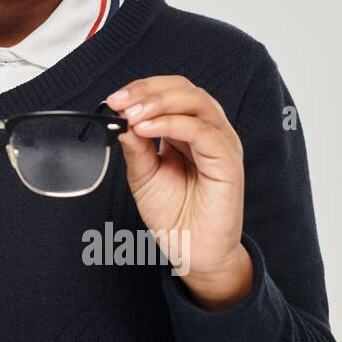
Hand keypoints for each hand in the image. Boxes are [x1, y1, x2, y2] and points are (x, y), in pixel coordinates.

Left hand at [106, 76, 252, 308]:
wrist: (192, 252)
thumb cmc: (173, 215)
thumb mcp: (143, 175)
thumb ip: (136, 147)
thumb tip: (120, 119)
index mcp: (189, 130)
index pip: (170, 92)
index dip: (142, 89)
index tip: (113, 99)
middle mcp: (208, 131)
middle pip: (184, 90)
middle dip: (148, 91)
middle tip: (119, 103)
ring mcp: (221, 144)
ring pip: (196, 102)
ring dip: (158, 103)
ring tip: (131, 115)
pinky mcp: (228, 161)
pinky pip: (203, 132)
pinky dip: (172, 124)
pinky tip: (146, 129)